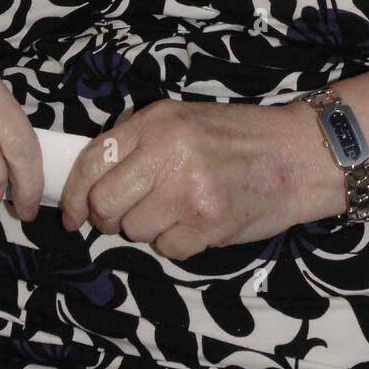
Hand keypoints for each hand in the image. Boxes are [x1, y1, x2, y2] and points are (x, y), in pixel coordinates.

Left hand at [59, 98, 342, 260]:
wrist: (296, 155)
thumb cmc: (238, 137)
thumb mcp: (183, 119)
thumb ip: (139, 141)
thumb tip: (92, 177)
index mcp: (157, 122)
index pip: (92, 161)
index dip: (73, 194)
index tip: (71, 214)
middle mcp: (168, 153)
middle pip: (105, 204)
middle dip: (110, 218)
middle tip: (129, 214)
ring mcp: (188, 190)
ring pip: (134, 231)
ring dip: (149, 228)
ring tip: (178, 209)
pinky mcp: (208, 223)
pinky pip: (167, 249)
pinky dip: (178, 242)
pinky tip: (199, 221)